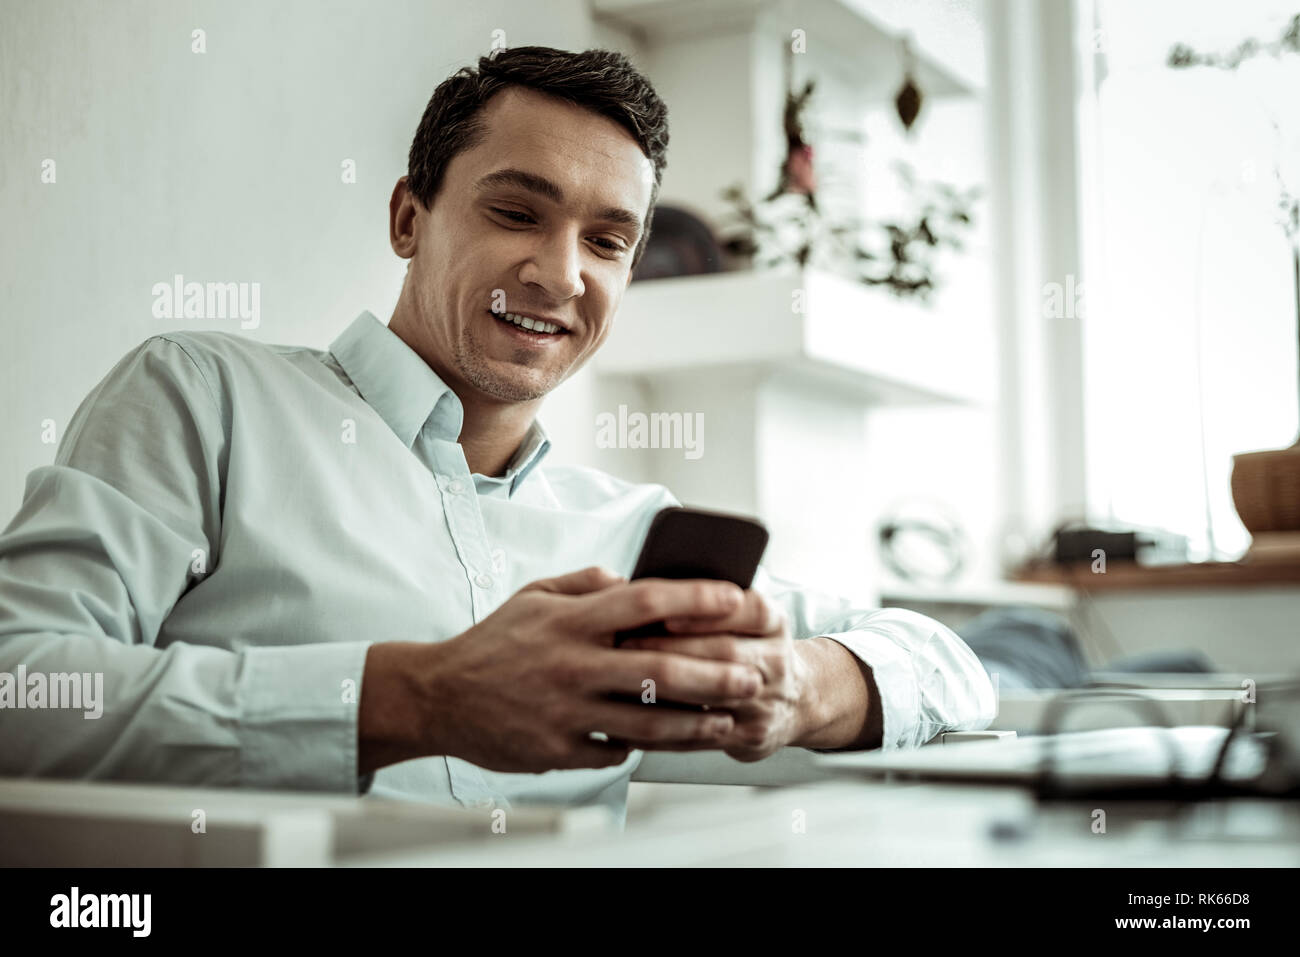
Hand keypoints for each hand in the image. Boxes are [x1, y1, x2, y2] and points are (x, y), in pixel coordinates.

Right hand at [418, 567, 764, 772]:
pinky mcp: (558, 750)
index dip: (695, 597)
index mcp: (571, 621)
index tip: (734, 597)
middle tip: (751, 676)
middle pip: (661, 669)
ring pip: (648, 723)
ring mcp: (566, 712)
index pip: (645, 601)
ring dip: (696, 724)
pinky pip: (615, 752)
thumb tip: (631, 579)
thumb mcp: (535, 596)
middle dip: (715, 674)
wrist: (438, 697)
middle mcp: (573, 665)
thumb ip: (586, 583)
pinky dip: (644, 748)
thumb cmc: (493, 643)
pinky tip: (672, 742)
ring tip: (728, 721)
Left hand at [619, 588, 812, 761]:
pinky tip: (632, 719)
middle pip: (725, 652)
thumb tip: (647, 590)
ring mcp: (767, 702)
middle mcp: (777, 661)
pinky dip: (664, 728)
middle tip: (624, 644)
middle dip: (671, 648)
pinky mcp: (751, 737)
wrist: (796, 699)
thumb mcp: (746, 617)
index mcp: (774, 622)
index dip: (709, 612)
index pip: (750, 610)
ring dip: (664, 687)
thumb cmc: (749, 648)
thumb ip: (708, 603)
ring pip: (713, 695)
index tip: (667, 614)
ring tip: (622, 679)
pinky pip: (703, 735)